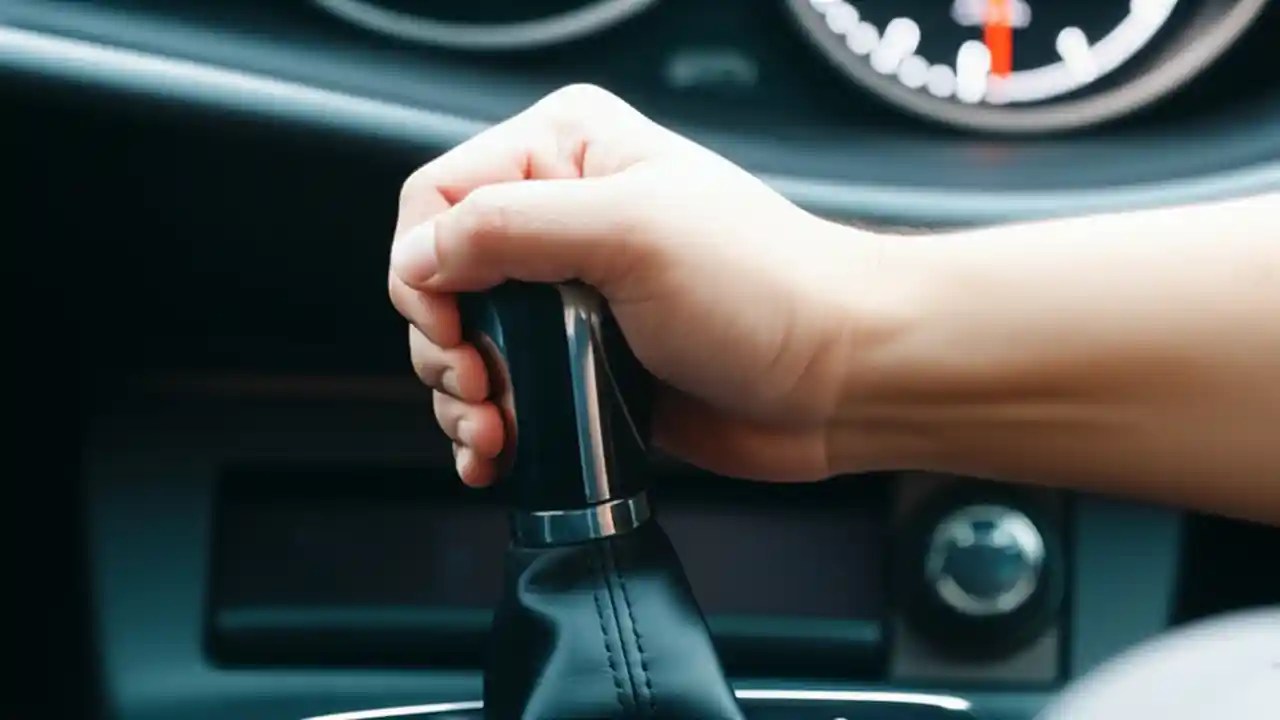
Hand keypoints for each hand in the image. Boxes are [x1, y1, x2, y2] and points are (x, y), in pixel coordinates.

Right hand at [389, 85, 893, 485]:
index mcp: (568, 153)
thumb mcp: (629, 231)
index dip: (423, 267)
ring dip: (461, 395)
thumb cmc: (767, 287)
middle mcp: (562, 218)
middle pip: (440, 277)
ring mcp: (572, 297)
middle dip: (443, 342)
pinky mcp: (585, 364)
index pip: (439, 197)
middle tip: (477, 383)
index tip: (452, 327)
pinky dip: (487, 427)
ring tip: (493, 429)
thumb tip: (418, 256)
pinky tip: (495, 451)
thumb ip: (509, 229)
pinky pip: (507, 392)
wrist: (841, 378)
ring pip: (465, 342)